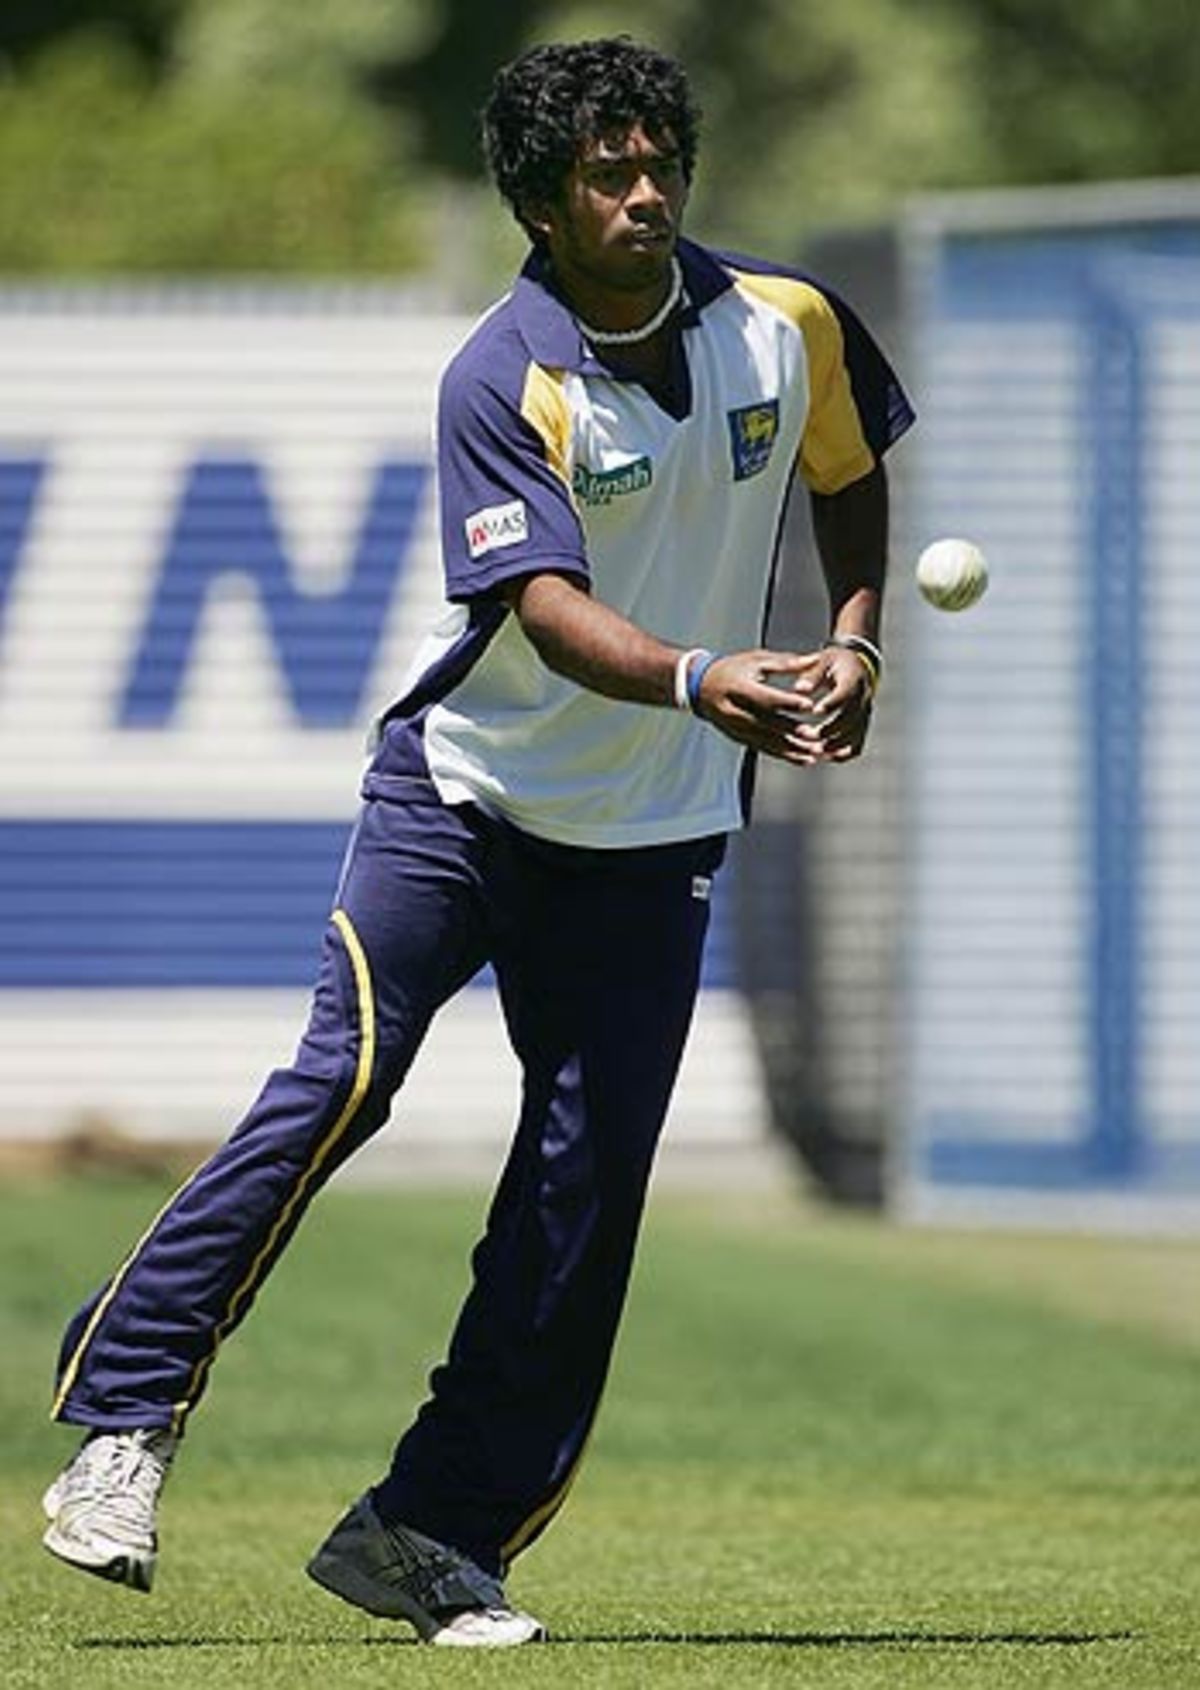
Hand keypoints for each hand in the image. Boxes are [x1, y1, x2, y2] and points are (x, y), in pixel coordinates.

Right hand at [694, 646, 874, 765]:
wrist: (701, 686)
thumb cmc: (733, 669)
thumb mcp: (756, 660)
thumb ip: (786, 662)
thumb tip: (815, 659)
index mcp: (737, 686)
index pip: (764, 697)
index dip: (786, 702)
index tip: (809, 706)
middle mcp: (733, 710)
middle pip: (765, 723)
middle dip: (790, 731)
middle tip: (814, 736)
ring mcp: (734, 727)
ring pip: (765, 741)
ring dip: (790, 749)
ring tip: (814, 753)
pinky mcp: (738, 737)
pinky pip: (763, 748)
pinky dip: (784, 755)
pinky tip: (803, 759)